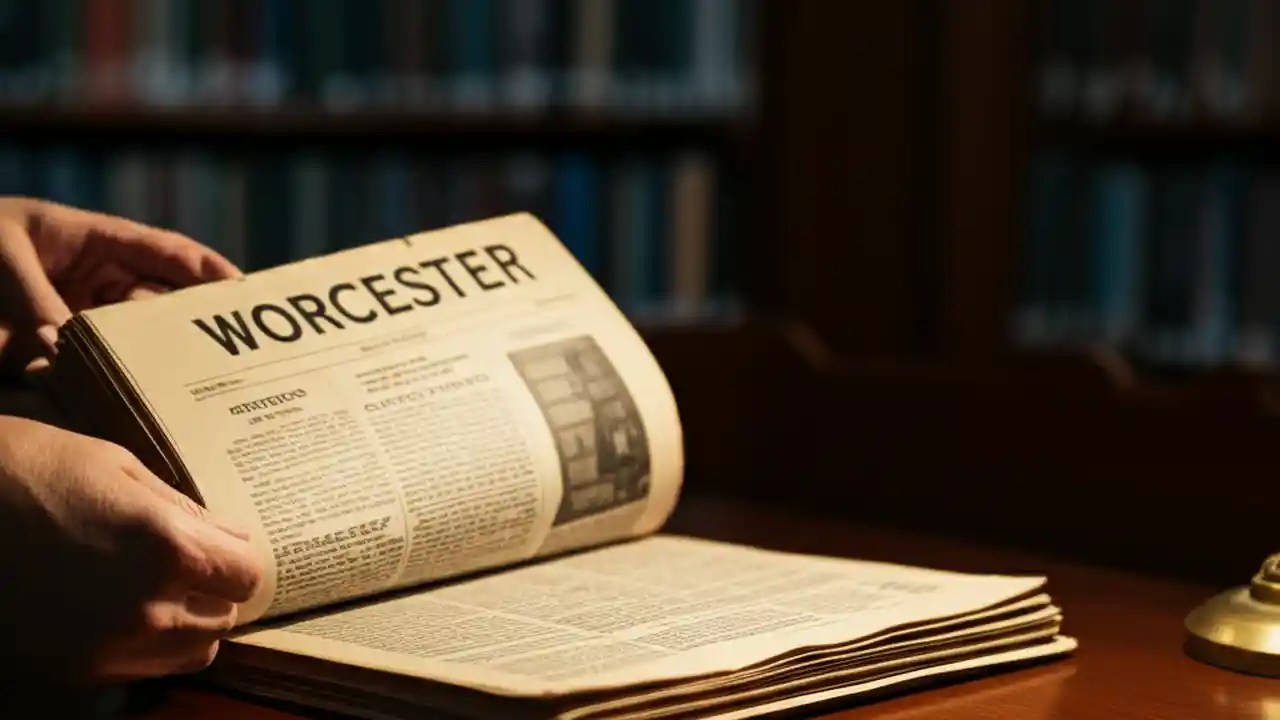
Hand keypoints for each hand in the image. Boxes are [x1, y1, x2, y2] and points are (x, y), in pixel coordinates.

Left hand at [0, 197, 239, 372]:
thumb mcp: (3, 259)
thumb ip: (36, 300)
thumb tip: (60, 348)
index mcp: (97, 242)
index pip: (167, 254)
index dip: (210, 271)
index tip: (246, 294)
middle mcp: (98, 282)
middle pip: (161, 303)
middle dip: (195, 327)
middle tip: (233, 355)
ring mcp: (79, 318)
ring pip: (135, 343)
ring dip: (156, 364)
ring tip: (192, 389)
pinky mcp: (52, 354)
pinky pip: (93, 372)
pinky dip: (112, 391)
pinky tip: (134, 409)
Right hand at [0, 416, 263, 681]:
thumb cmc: (34, 469)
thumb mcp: (122, 470)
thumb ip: (185, 511)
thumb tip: (228, 535)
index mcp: (168, 550)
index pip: (247, 576)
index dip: (239, 557)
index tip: (226, 544)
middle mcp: (147, 610)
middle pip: (224, 618)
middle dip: (215, 589)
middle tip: (194, 564)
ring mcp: (108, 647)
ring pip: (191, 652)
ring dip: (189, 623)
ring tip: (162, 589)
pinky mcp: (72, 668)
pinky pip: (141, 669)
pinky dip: (147, 644)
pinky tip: (121, 609)